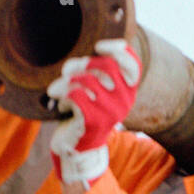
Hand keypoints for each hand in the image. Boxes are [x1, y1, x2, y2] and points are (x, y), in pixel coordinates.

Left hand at [47, 40, 140, 186]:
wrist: (78, 146)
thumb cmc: (84, 111)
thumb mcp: (95, 89)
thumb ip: (96, 71)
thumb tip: (87, 56)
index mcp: (128, 92)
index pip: (133, 66)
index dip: (118, 51)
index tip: (98, 46)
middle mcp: (124, 102)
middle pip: (107, 66)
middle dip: (82, 63)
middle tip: (67, 71)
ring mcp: (110, 112)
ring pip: (86, 80)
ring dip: (67, 81)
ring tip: (60, 90)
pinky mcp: (93, 120)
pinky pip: (75, 95)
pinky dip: (63, 97)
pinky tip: (61, 105)